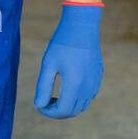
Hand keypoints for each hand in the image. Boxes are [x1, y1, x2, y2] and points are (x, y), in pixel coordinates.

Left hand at [34, 4, 102, 118]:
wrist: (82, 26)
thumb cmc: (62, 43)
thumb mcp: (48, 64)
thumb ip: (43, 87)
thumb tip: (38, 106)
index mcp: (75, 84)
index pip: (62, 110)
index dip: (49, 112)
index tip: (39, 106)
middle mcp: (88, 86)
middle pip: (73, 112)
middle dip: (57, 112)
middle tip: (45, 103)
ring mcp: (95, 82)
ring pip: (82, 106)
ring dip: (68, 106)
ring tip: (54, 97)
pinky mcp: (98, 76)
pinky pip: (89, 96)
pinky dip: (77, 99)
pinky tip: (68, 88)